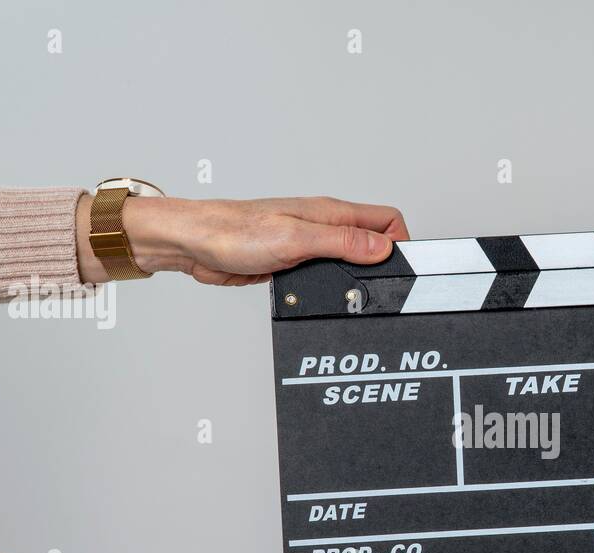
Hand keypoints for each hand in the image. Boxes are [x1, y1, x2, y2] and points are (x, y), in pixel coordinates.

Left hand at [75, 194, 409, 285]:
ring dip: (356, 277)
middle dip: (383, 264)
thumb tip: (382, 249)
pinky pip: (324, 274)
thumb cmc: (232, 231)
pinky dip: (332, 286)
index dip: (400, 244)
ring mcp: (308, 244)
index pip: (386, 220)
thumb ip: (341, 243)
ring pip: (350, 259)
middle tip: (383, 290)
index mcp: (330, 213)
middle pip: (373, 241)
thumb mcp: (295, 239)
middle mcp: (323, 226)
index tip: (400, 271)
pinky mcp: (292, 263)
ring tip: (359, 297)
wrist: (192, 244)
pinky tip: (326, 297)